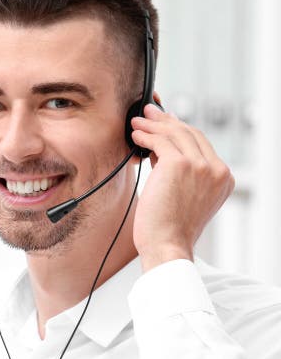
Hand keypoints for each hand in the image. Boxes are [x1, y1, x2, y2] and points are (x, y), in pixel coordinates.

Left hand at [130, 103, 234, 271]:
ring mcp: (200, 166)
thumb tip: (161, 146)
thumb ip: (182, 171)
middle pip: (190, 133)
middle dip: (167, 121)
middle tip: (149, 113)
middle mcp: (216, 170)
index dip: (181, 129)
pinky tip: (135, 134)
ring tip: (137, 122)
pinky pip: (160, 141)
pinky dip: (146, 135)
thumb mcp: (185, 195)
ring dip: (153, 125)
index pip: (202, 143)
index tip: (165, 122)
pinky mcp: (179, 164)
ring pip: (175, 134)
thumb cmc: (169, 227)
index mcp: (223, 178)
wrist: (167, 245)